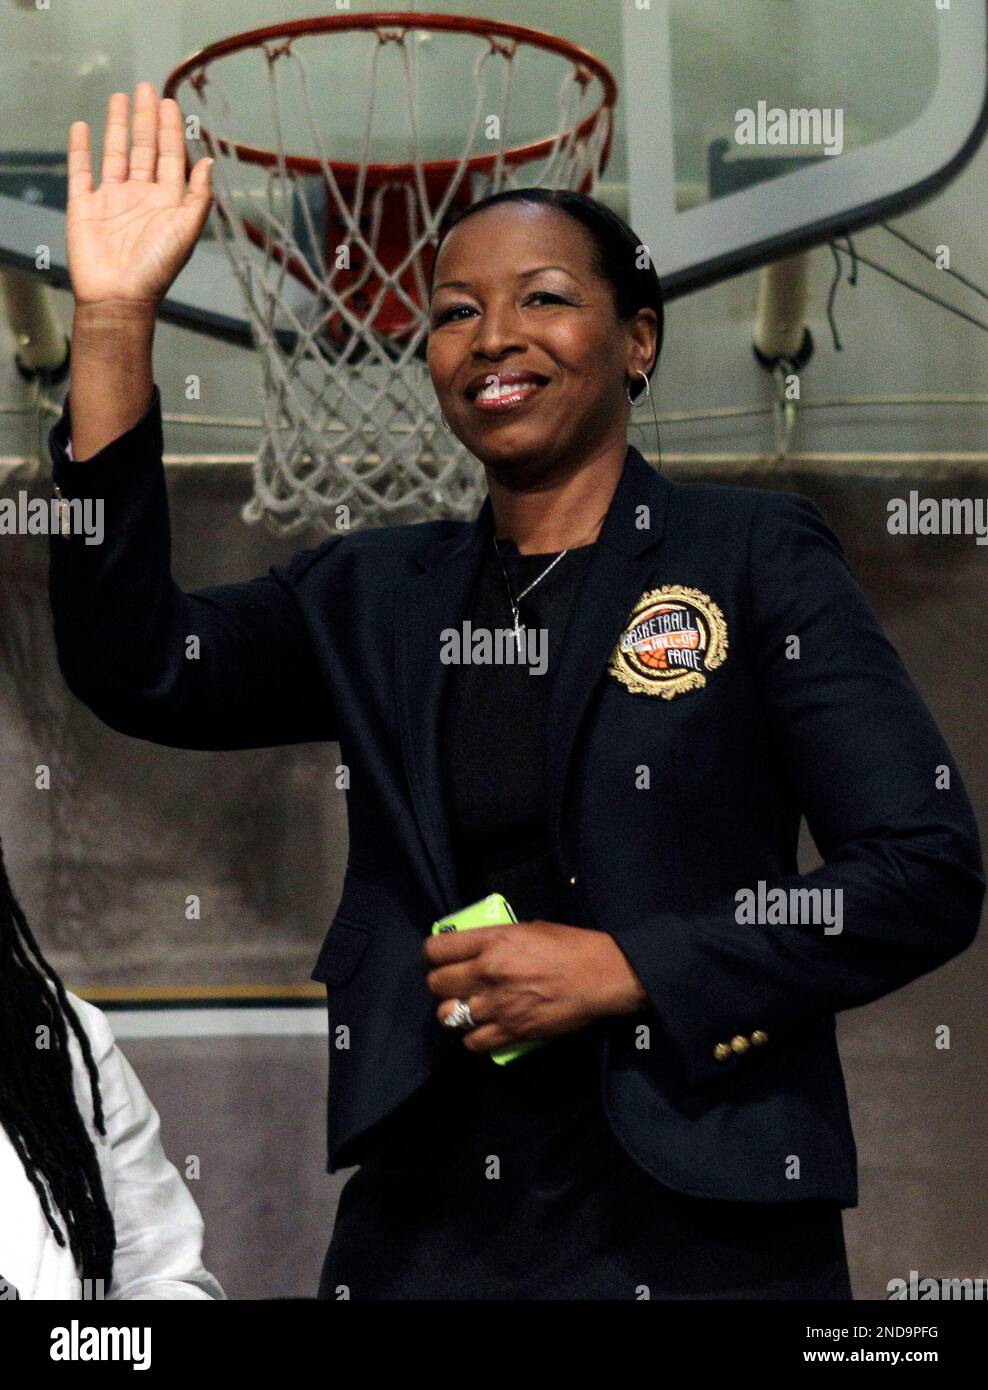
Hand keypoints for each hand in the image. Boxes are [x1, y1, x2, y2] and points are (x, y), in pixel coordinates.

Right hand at [67, 82, 213, 309]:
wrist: (119, 297)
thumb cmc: (156, 269)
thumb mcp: (187, 230)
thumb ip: (199, 196)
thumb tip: (209, 160)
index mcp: (166, 202)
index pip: (170, 157)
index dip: (171, 130)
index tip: (170, 102)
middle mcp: (140, 197)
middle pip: (143, 149)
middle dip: (146, 119)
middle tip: (147, 89)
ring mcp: (112, 201)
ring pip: (115, 154)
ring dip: (118, 126)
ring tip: (120, 98)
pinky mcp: (85, 207)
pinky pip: (82, 172)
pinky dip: (81, 150)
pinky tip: (82, 128)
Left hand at [422, 920, 647, 1054]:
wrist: (600, 976)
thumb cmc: (570, 946)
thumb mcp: (528, 929)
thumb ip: (497, 940)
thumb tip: (479, 948)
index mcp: (492, 942)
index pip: (436, 949)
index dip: (434, 955)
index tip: (441, 958)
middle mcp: (487, 973)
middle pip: (437, 984)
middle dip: (442, 984)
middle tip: (456, 985)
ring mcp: (496, 1005)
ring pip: (448, 1016)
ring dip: (454, 1013)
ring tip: (467, 1009)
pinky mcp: (511, 1032)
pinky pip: (472, 1042)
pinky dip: (474, 1038)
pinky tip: (484, 1029)